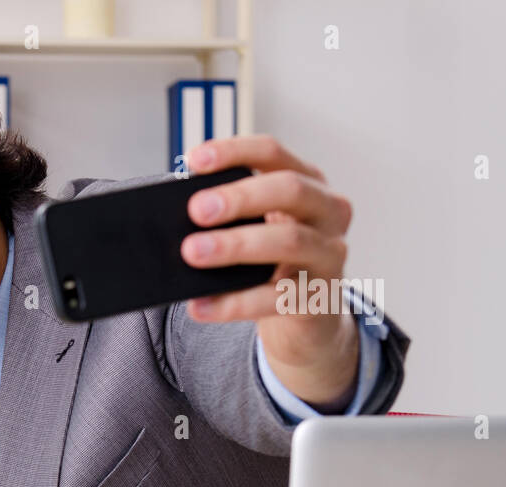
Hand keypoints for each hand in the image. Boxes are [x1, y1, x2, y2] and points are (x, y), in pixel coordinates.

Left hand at [180, 134, 359, 407]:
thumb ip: (231, 217)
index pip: (273, 153)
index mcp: (308, 183)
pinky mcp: (321, 296)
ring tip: (193, 252)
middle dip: (239, 197)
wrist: (309, 316)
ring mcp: (330, 254)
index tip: (194, 160)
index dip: (235, 151)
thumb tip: (175, 221)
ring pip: (289, 241)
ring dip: (235, 245)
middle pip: (289, 190)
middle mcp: (328, 212)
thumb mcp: (261, 228)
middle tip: (196, 211)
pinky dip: (234, 303)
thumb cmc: (275, 262)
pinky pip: (277, 298)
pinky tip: (201, 306)